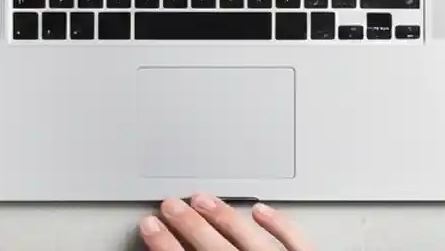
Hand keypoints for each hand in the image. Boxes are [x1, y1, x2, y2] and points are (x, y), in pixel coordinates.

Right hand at [139, 195, 313, 250]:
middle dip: (187, 222)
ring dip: (223, 215)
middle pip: (213, 246)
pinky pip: (296, 242)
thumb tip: (172, 248)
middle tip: (169, 206)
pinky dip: (277, 223)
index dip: (163, 243)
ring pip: (249, 237)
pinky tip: (260, 209)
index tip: (149, 227)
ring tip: (203, 199)